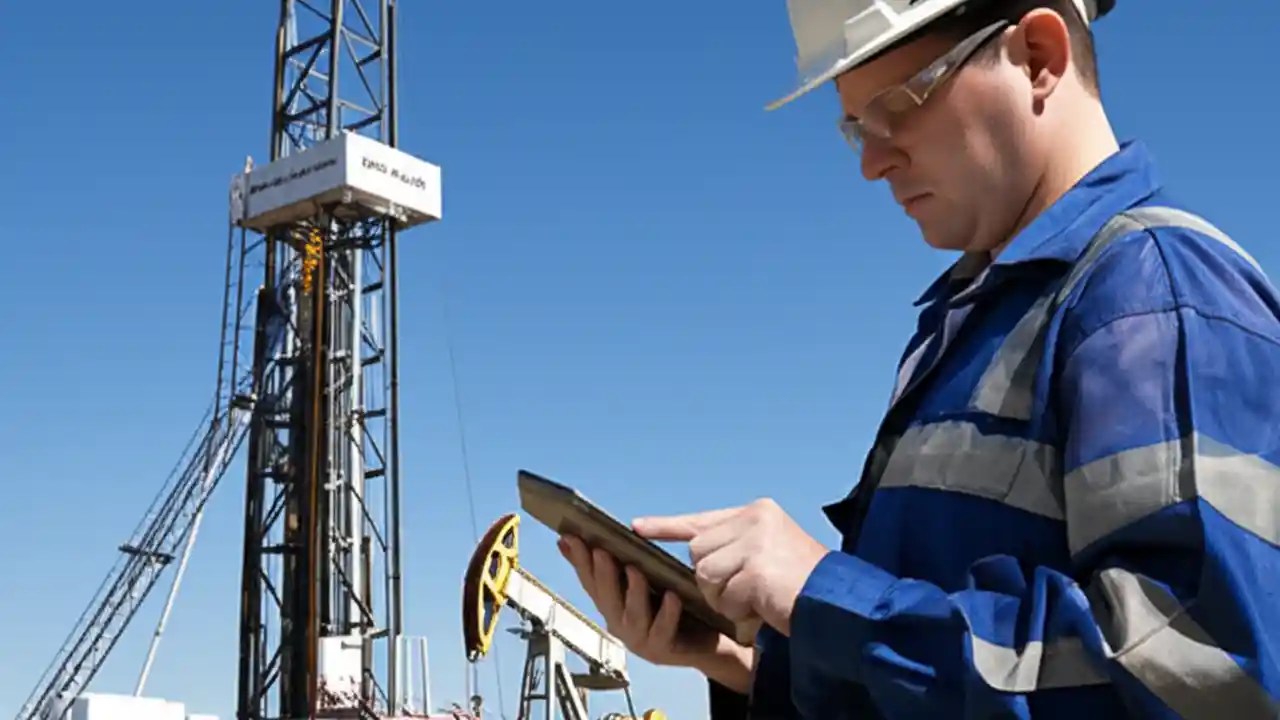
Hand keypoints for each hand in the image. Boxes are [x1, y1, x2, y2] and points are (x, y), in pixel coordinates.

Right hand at [557, 534, 752, 691]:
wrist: (705, 642)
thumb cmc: (672, 607)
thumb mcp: (642, 581)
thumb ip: (617, 562)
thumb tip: (583, 536)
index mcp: (613, 605)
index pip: (590, 581)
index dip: (579, 560)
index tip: (571, 536)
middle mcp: (620, 623)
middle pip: (606, 598)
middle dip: (602, 574)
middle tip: (601, 550)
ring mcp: (641, 639)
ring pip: (632, 616)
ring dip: (632, 592)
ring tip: (635, 569)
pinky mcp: (665, 649)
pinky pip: (664, 631)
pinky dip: (666, 614)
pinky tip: (671, 596)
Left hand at [633, 498, 827, 636]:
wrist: (838, 604)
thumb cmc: (803, 587)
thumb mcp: (766, 557)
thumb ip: (733, 550)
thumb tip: (696, 556)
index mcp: (757, 513)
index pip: (701, 519)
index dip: (666, 526)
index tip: (636, 527)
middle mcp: (756, 519)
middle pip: (699, 553)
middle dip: (714, 581)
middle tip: (748, 590)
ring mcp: (757, 540)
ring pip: (706, 573)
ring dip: (726, 597)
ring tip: (757, 598)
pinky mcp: (757, 566)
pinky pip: (725, 595)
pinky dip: (740, 610)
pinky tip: (763, 606)